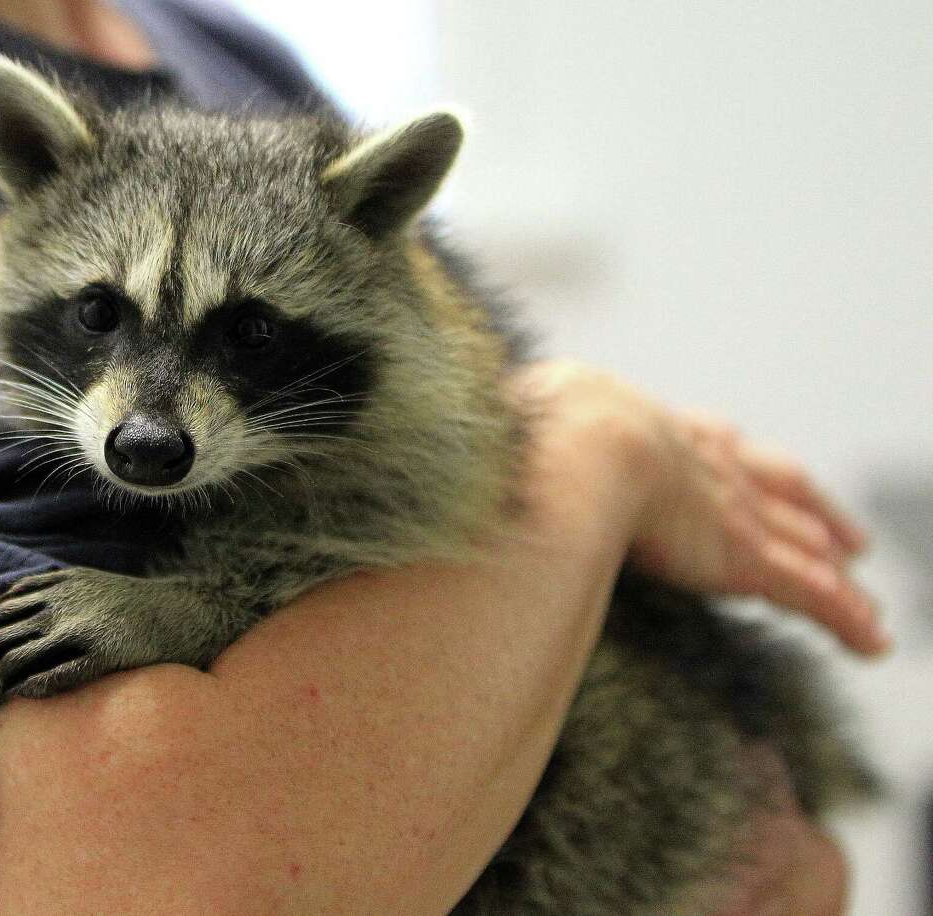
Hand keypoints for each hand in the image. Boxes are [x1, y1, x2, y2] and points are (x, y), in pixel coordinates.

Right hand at [519, 360, 888, 655]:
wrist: (579, 445)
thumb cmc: (541, 432)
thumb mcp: (531, 425)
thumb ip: (516, 445)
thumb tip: (476, 446)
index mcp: (655, 431)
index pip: (713, 447)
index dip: (737, 460)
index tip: (750, 461)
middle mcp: (707, 467)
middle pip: (778, 486)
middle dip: (810, 509)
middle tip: (845, 535)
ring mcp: (730, 512)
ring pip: (802, 544)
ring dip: (835, 565)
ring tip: (865, 590)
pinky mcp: (744, 558)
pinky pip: (809, 593)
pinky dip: (844, 618)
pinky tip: (872, 642)